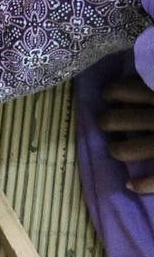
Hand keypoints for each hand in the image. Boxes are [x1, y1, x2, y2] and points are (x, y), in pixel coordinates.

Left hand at [99, 77, 153, 193]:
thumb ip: (153, 79)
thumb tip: (136, 72)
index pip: (120, 91)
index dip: (110, 94)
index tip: (111, 98)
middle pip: (113, 120)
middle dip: (107, 123)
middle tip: (109, 124)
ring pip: (123, 150)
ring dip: (118, 150)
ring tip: (118, 149)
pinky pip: (153, 180)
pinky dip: (140, 185)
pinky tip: (131, 185)